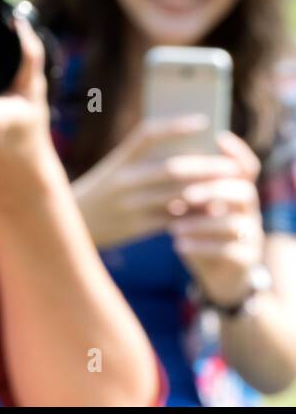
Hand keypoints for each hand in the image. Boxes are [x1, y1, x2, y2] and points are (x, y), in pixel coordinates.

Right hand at [72, 118, 254, 251]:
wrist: (74, 222)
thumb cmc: (102, 191)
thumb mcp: (114, 170)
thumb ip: (144, 162)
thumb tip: (190, 155)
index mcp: (118, 160)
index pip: (147, 135)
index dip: (174, 126)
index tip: (202, 121)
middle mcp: (122, 179)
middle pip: (171, 169)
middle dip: (205, 167)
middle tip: (230, 166)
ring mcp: (128, 204)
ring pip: (176, 195)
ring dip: (205, 192)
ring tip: (227, 188)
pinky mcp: (135, 227)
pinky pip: (172, 219)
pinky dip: (193, 214)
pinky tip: (209, 211)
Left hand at [169, 131, 265, 307]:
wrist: (214, 275)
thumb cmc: (196, 232)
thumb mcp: (191, 209)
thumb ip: (186, 186)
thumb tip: (161, 159)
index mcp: (236, 192)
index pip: (245, 168)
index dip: (237, 152)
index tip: (218, 138)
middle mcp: (248, 211)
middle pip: (243, 192)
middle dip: (213, 191)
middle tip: (185, 195)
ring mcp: (251, 236)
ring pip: (234, 224)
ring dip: (201, 223)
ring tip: (173, 228)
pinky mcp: (245, 259)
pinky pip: (229, 251)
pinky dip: (202, 246)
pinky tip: (178, 245)